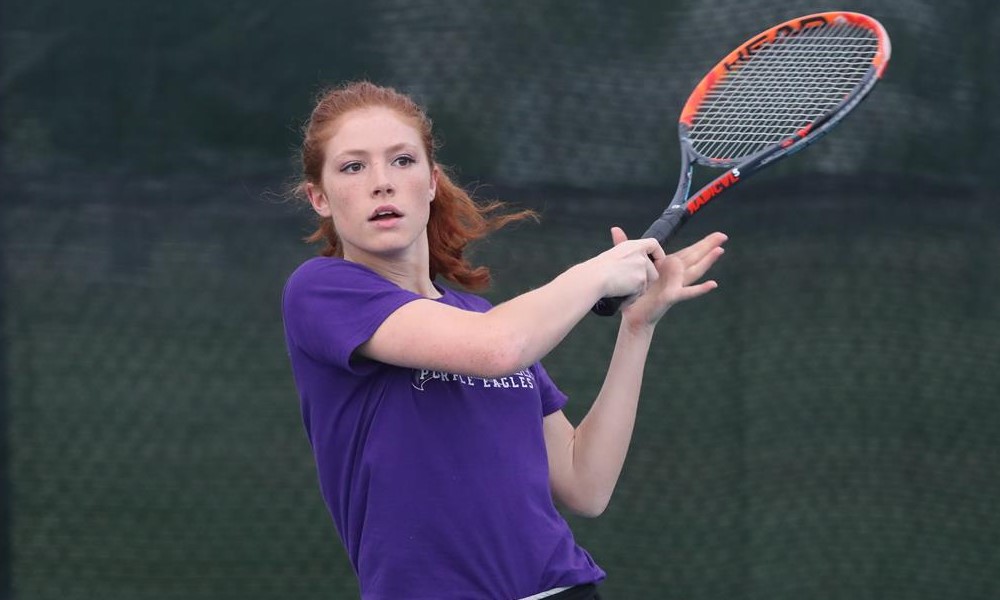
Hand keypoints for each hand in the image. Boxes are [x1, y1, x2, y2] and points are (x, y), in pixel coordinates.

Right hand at [588, 232, 665, 299]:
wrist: (594, 278)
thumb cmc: (597, 268)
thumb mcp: (612, 253)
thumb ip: (622, 249)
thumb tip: (616, 230)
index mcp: (633, 246)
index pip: (653, 244)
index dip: (657, 253)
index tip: (655, 261)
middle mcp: (641, 256)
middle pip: (653, 271)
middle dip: (644, 280)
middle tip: (627, 283)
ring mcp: (642, 269)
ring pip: (646, 285)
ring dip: (635, 290)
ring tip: (619, 287)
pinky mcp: (641, 281)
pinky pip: (638, 294)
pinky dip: (630, 298)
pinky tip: (619, 293)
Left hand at [613, 227, 727, 328]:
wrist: (633, 315)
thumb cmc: (634, 292)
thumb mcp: (630, 264)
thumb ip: (625, 245)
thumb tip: (615, 229)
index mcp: (669, 266)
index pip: (689, 251)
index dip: (702, 243)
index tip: (715, 234)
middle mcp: (676, 275)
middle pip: (696, 257)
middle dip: (709, 246)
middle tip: (723, 235)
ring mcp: (676, 285)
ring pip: (695, 271)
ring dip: (708, 262)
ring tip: (720, 251)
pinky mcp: (671, 296)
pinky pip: (688, 292)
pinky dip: (701, 289)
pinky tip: (713, 284)